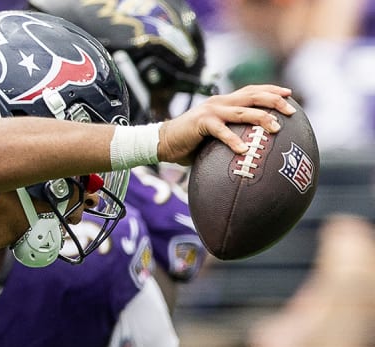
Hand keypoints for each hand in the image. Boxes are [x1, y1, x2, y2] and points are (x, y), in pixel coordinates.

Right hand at [158, 84, 293, 164]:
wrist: (163, 142)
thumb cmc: (190, 142)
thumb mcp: (214, 134)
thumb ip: (231, 134)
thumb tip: (251, 148)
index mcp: (224, 101)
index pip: (252, 90)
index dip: (271, 90)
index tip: (289, 94)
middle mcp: (220, 102)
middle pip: (253, 96)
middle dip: (274, 101)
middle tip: (291, 110)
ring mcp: (211, 111)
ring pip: (243, 111)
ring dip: (262, 118)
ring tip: (276, 128)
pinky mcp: (201, 122)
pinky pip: (221, 131)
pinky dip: (233, 140)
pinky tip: (243, 149)